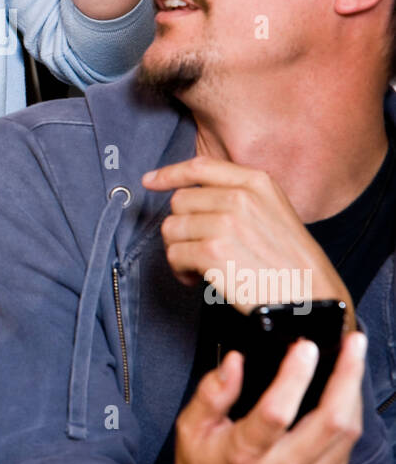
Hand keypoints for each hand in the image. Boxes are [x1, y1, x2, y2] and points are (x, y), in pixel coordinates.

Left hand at [142, 156, 353, 322]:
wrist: (312, 297)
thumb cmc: (294, 263)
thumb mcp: (276, 212)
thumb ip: (241, 197)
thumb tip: (197, 200)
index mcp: (256, 182)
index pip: (200, 167)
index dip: (170, 174)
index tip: (151, 181)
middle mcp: (239, 197)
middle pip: (180, 202)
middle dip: (181, 227)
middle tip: (195, 249)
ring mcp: (224, 223)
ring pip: (172, 229)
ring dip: (179, 251)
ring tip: (198, 267)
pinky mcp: (212, 252)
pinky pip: (174, 255)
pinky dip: (180, 271)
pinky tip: (197, 279)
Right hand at [158, 331, 366, 463]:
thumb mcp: (191, 429)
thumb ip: (213, 392)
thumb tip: (235, 360)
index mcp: (244, 455)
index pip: (277, 412)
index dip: (295, 376)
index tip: (306, 346)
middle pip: (329, 421)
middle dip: (347, 376)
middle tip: (353, 343)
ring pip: (346, 436)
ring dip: (353, 394)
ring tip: (352, 362)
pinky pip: (345, 453)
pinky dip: (348, 421)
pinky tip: (343, 398)